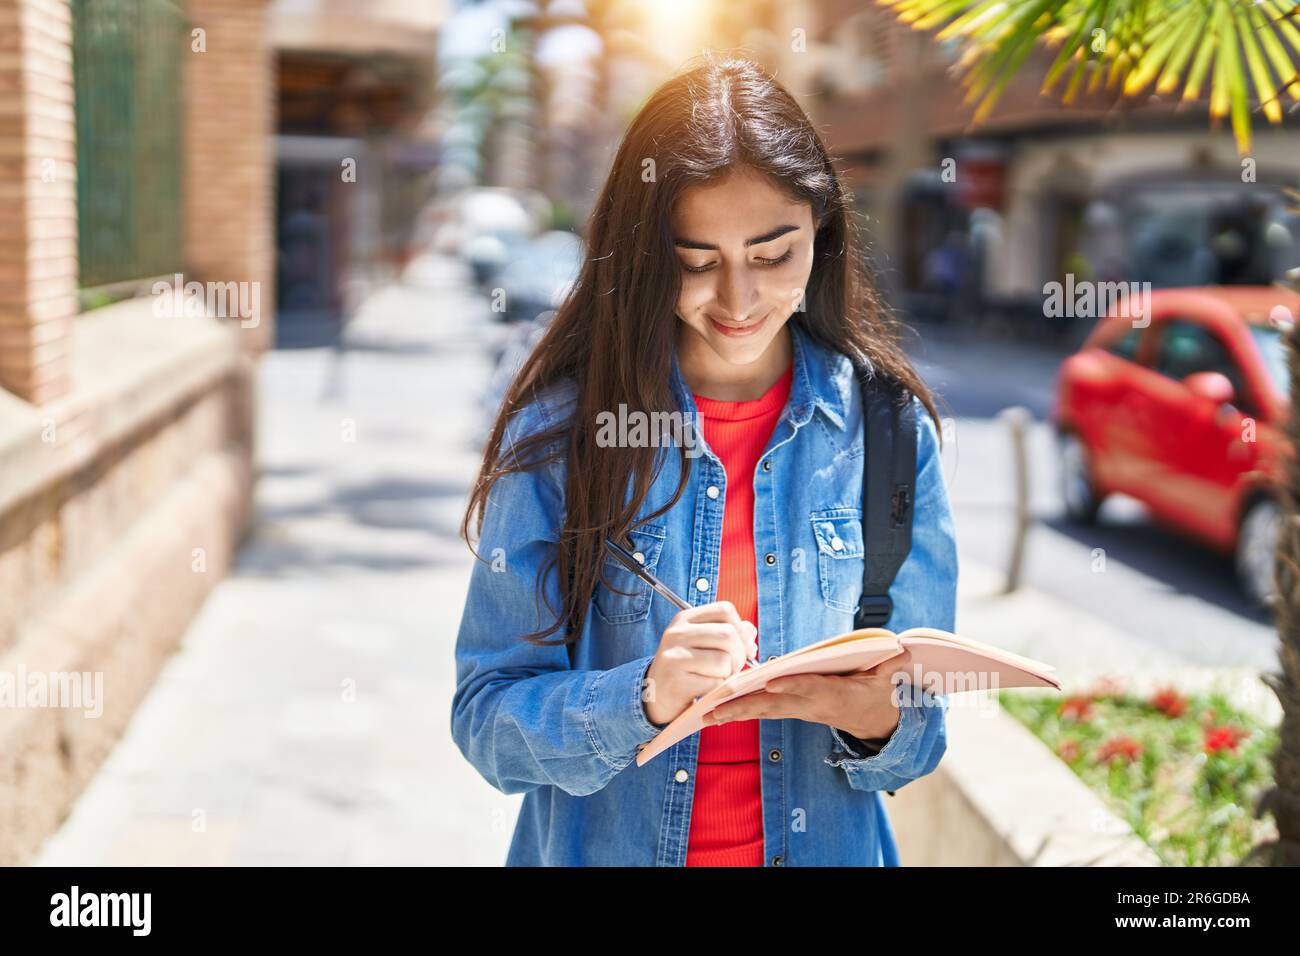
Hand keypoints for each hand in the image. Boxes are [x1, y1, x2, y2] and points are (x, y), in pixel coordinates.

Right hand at [644, 601, 758, 726]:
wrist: (655, 694)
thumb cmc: (686, 666)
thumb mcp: (702, 643)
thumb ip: (728, 632)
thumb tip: (750, 631)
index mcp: (684, 619)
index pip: (725, 610)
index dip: (741, 629)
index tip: (742, 647)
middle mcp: (676, 633)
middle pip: (728, 634)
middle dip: (739, 654)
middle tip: (733, 667)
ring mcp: (674, 657)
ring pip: (724, 660)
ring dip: (728, 674)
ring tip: (716, 677)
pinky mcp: (677, 682)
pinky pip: (715, 683)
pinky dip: (717, 689)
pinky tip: (705, 688)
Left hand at [703, 649, 916, 741]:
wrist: (881, 721)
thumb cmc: (883, 691)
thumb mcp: (892, 677)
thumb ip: (892, 664)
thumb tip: (903, 647)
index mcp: (838, 695)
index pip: (813, 688)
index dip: (793, 686)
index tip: (770, 683)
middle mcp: (815, 706)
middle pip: (776, 705)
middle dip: (746, 706)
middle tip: (716, 710)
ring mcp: (804, 711)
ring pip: (765, 710)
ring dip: (736, 712)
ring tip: (708, 714)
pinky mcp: (796, 711)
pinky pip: (766, 710)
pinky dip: (743, 710)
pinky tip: (720, 712)